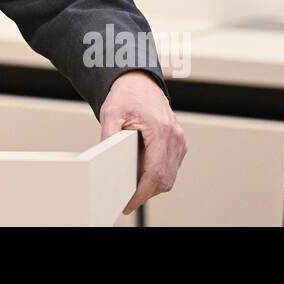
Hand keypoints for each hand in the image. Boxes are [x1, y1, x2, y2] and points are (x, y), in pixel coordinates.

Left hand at [99, 70, 185, 214]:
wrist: (139, 81)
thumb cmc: (127, 95)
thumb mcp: (110, 113)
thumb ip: (108, 136)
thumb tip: (104, 160)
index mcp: (159, 129)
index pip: (155, 172)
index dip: (142, 192)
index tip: (130, 202)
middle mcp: (174, 136)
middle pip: (165, 179)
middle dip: (146, 193)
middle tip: (128, 199)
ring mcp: (179, 139)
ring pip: (170, 175)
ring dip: (154, 185)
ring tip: (134, 188)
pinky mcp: (179, 142)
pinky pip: (172, 166)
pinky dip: (160, 175)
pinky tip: (144, 174)